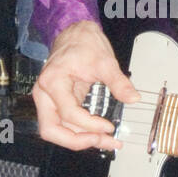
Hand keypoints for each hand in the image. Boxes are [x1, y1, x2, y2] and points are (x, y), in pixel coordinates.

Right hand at [32, 20, 138, 151]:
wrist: (75, 35)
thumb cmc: (84, 43)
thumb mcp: (105, 62)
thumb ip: (118, 82)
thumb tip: (133, 98)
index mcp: (53, 81)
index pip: (68, 113)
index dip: (89, 124)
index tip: (108, 127)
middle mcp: (44, 94)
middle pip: (51, 130)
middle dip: (77, 141)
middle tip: (103, 141)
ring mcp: (48, 100)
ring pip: (56, 131)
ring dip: (79, 140)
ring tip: (105, 141)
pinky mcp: (56, 104)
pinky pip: (63, 125)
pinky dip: (79, 133)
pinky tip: (97, 135)